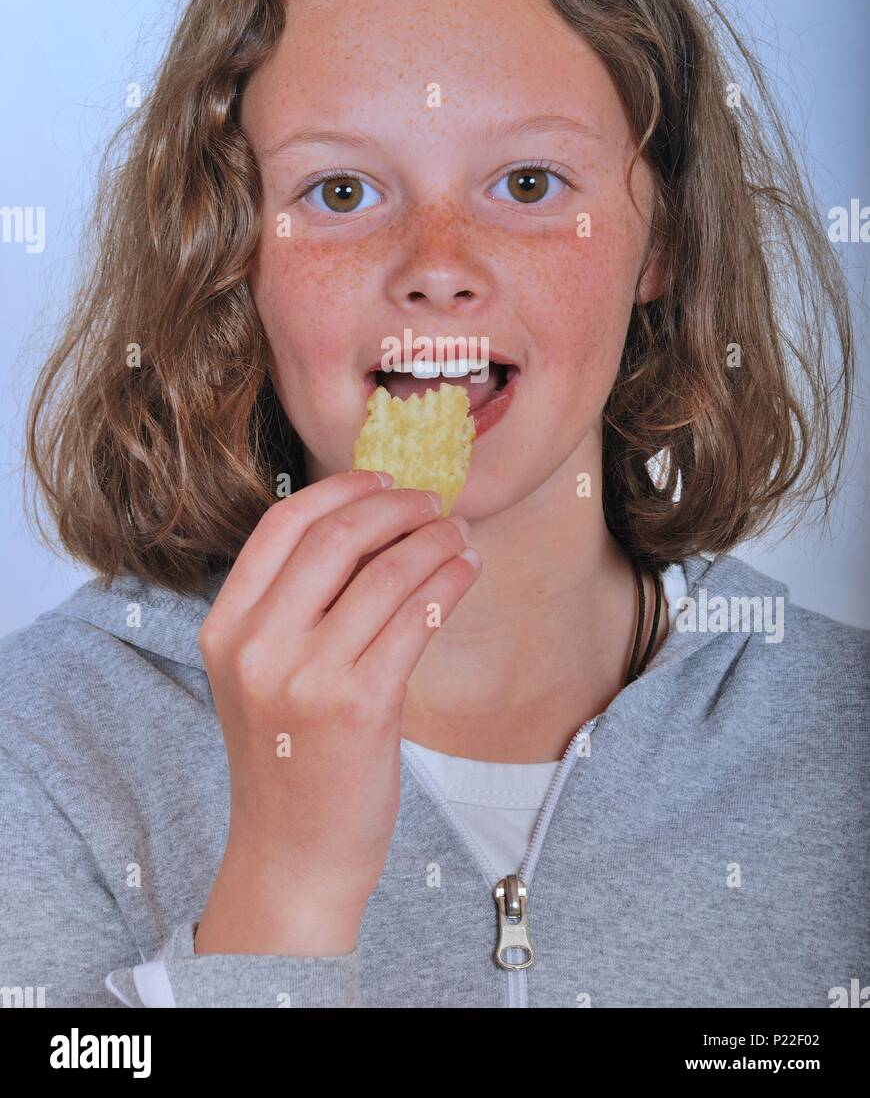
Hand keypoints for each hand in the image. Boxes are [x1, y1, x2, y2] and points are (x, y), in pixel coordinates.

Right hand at [194, 469, 480, 955]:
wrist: (294, 856)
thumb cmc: (291, 758)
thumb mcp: (263, 674)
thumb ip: (293, 605)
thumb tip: (371, 521)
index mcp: (225, 628)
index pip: (281, 525)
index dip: (340, 490)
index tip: (384, 479)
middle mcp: (258, 646)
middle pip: (336, 537)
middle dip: (396, 506)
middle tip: (434, 502)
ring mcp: (307, 677)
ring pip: (386, 573)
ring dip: (435, 541)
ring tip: (460, 535)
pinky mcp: (361, 706)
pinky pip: (418, 617)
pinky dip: (450, 582)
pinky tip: (468, 572)